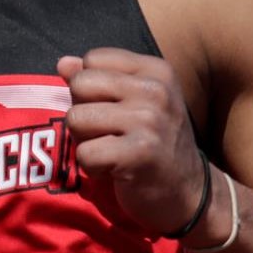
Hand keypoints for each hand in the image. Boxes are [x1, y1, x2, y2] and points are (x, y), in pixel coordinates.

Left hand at [59, 48, 221, 243]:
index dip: (90, 89)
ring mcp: (150, 121)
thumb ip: (98, 79)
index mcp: (155, 70)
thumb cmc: (155, 144)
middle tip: (108, 134)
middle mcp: (156, 90)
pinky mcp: (140, 154)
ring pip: (76, 119)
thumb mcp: (135, 103)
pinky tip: (114, 170)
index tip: (113, 110)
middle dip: (83, 114)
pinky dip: (91, 168)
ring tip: (111, 151)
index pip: (92, 59)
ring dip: (85, 142)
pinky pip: (84, 153)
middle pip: (79, 85)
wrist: (189, 193)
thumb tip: (63, 63)